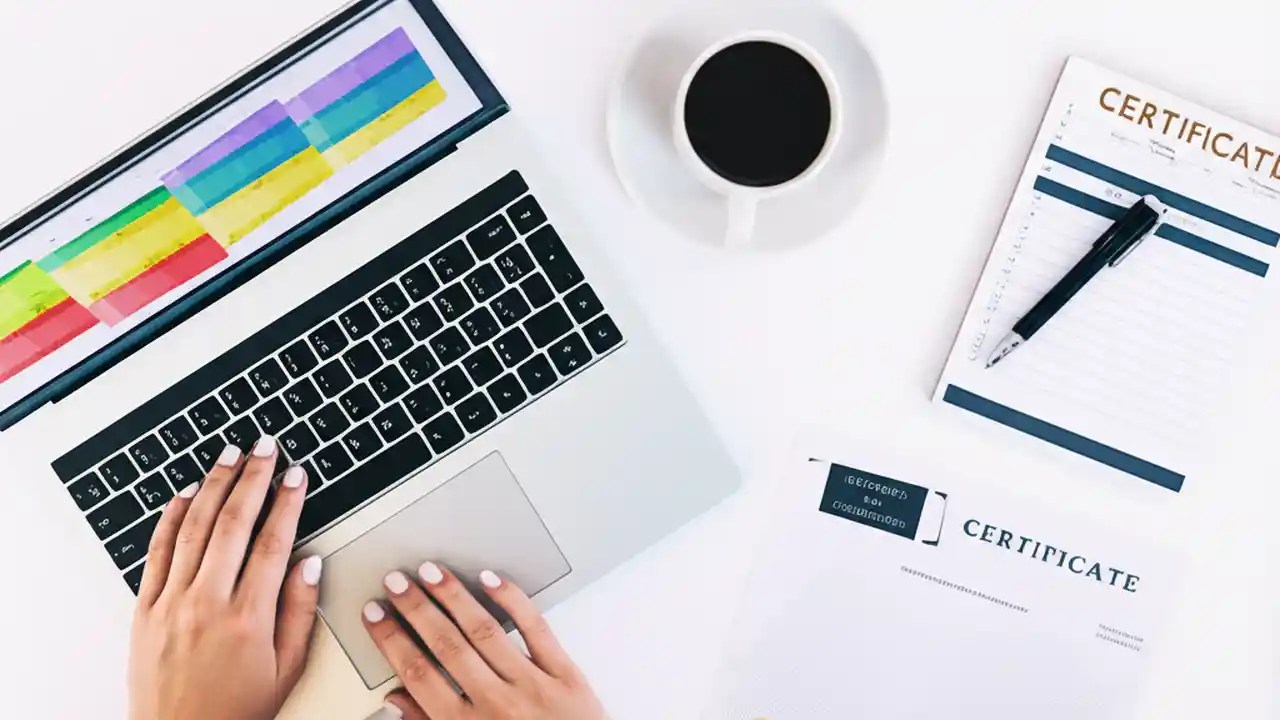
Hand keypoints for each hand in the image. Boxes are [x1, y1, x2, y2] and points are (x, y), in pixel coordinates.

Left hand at [128, 436, 321, 719]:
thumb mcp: (288, 668)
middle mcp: (208, 603)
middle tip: (265, 448)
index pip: (274, 541)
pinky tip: (185, 494)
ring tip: (229, 455)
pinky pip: (157, 551)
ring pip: (193, 528)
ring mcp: (172, 603)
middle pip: (233, 523)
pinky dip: (171, 517)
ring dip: (214, 485)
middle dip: (253, 478)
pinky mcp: (145, 609)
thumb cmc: (237, 710)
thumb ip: (301, 612)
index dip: (288, 502)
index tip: (297, 475)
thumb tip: (310, 563)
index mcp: (249, 617)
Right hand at [365, 563, 605, 719]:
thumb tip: (397, 699)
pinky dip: (513, 601)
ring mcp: (532, 687)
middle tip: (395, 582)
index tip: (376, 615)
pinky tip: (491, 580)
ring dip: (454, 597)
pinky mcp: (565, 675)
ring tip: (432, 573)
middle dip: (416, 609)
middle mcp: (496, 705)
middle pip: (446, 646)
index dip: (391, 640)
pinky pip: (536, 629)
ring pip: (485, 631)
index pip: (417, 674)